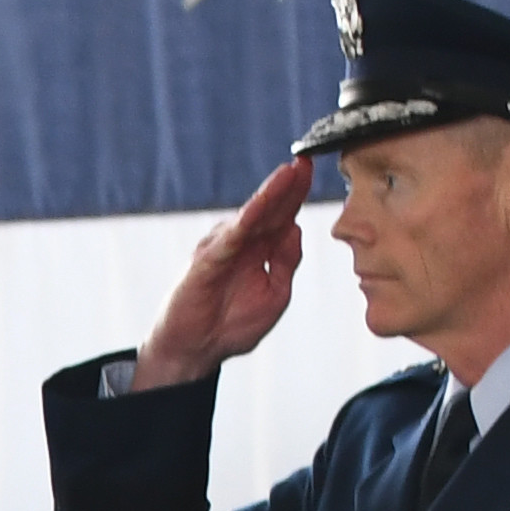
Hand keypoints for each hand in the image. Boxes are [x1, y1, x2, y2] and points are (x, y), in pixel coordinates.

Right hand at [125, 155, 317, 391]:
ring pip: (252, 215)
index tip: (313, 170)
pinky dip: (247, 218)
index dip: (297, 192)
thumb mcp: (275, 294)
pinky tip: (262, 203)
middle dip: (289, 183)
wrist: (195, 351)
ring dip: (271, 193)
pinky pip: (231, 236)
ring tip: (291, 172)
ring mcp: (223, 248)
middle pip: (270, 207)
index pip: (282, 214)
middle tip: (306, 159)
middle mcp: (242, 242)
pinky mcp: (207, 261)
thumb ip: (287, 262)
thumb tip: (296, 228)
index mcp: (260, 249)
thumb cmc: (231, 325)